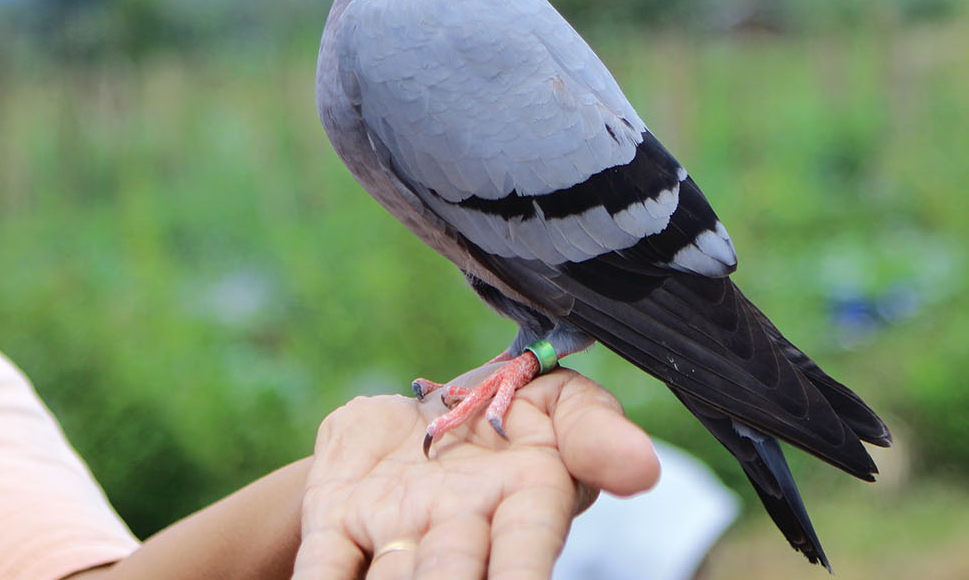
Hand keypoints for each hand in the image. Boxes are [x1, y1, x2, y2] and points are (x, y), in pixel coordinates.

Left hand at [292, 367, 659, 578]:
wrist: (428, 409)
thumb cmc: (515, 413)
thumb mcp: (566, 405)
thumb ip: (596, 432)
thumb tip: (643, 467)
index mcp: (526, 503)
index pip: (525, 548)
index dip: (520, 574)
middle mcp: (461, 533)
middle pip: (450, 577)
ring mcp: (397, 533)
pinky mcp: (337, 524)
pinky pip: (324, 565)